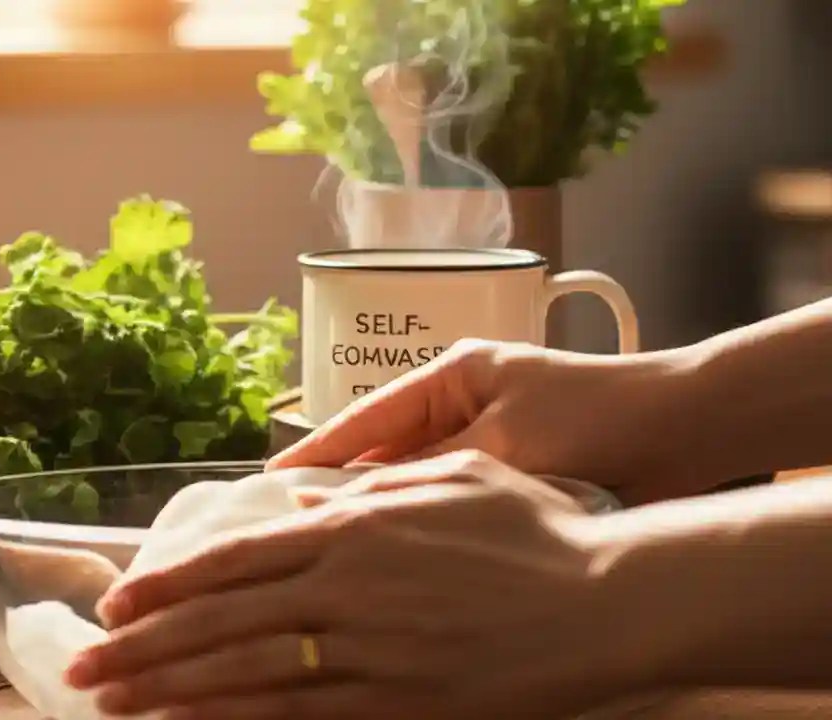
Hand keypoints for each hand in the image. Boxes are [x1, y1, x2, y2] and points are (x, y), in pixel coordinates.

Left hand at [64, 452, 652, 719]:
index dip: (167, 584)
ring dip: (173, 693)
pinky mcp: (399, 703)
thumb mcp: (446, 476)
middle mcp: (346, 587)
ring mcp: (370, 651)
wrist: (605, 598)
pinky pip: (303, 717)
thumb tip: (302, 487)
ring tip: (117, 708)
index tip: (116, 605)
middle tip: (84, 670)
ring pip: (247, 675)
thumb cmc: (530, 528)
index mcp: (352, 526)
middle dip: (144, 648)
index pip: (234, 556)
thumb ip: (365, 484)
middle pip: (221, 622)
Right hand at [270, 338, 705, 504]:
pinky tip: (399, 549)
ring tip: (331, 542)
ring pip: (413, 477)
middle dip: (340, 484)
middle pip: (383, 447)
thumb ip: (429, 470)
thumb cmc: (596, 419)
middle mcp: (462, 402)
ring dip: (382, 506)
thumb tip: (358, 498)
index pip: (366, 415)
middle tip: (290, 524)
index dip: (317, 450)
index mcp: (454, 375)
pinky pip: (449, 498)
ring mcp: (485, 436)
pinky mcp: (509, 470)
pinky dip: (424, 519)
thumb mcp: (502, 443)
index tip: (271, 482)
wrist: (686, 431)